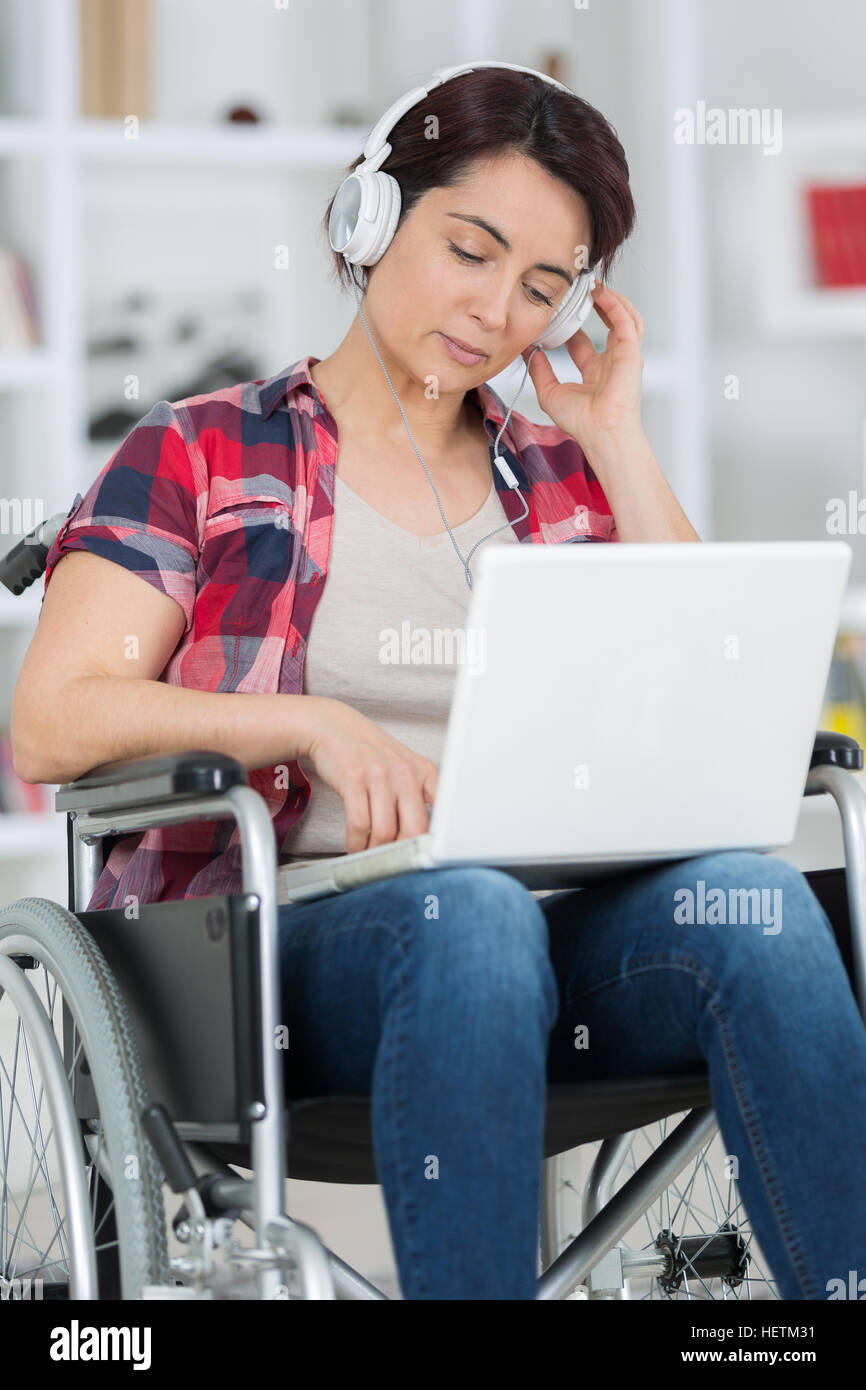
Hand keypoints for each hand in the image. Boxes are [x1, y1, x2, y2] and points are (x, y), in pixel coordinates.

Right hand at [303, 697, 438, 853]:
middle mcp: (405, 773)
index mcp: (424, 772)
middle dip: (403, 854)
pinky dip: (357, 843)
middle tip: (394, 864)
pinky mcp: (353, 779)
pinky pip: (358, 824)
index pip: (443, 812)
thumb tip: (426, 840)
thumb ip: (418, 798)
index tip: (428, 858)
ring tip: (371, 856)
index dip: (436, 841)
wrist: (336, 728)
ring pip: (385, 831)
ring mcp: (378, 775)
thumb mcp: (404, 769)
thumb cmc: (371, 755)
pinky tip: (356, 846)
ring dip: (376, 851)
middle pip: (414, 829)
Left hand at [521, 283, 645, 455]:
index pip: (582, 343)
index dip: (570, 326)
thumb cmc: (581, 422)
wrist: (601, 432)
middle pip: (607, 325)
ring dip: (611, 299)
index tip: (555, 313)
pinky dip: (616, 304)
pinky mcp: (632, 352)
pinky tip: (601, 292)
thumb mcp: (549, 392)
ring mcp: (624, 356)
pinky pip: (628, 320)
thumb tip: (528, 350)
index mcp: (594, 373)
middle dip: (595, 305)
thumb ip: (539, 370)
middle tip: (579, 289)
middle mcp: (611, 362)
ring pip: (624, 318)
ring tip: (594, 284)